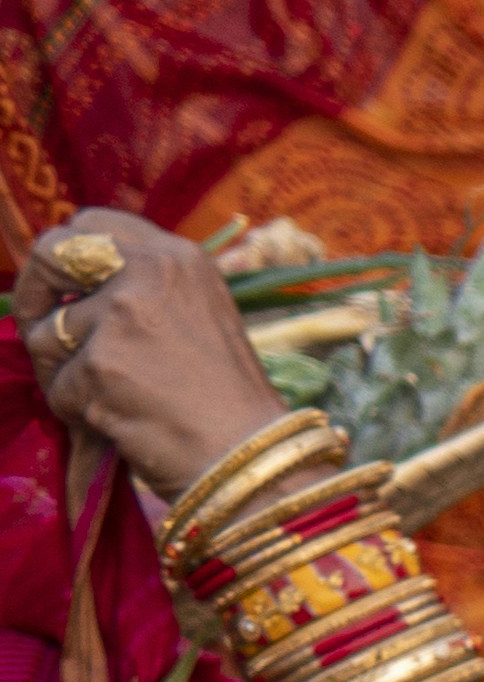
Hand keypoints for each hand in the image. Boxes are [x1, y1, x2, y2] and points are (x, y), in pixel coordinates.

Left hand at [16, 214, 281, 481]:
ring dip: (62, 371)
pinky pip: (58, 385)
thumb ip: (143, 289)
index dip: (66, 254)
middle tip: (44, 327)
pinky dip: (78, 410)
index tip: (63, 285)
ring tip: (107, 397)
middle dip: (35, 293)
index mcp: (179, 257)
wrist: (250, 456)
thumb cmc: (227, 398)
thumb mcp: (197, 316)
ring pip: (47, 333)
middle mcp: (150, 272)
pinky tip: (118, 420)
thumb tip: (69, 288)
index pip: (93, 225)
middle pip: (52, 255)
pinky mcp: (100, 364)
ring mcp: (122, 317)